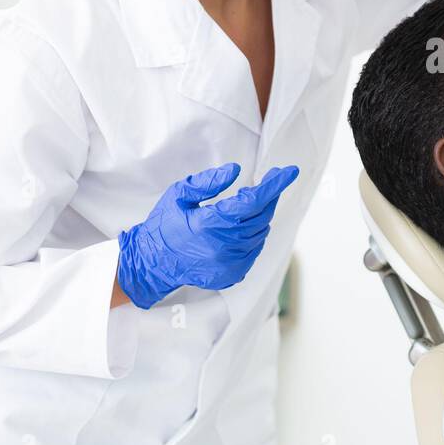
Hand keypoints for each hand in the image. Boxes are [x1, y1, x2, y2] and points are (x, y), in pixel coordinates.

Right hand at [117, 162, 299, 308]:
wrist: (153, 263)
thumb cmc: (164, 226)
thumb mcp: (178, 194)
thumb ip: (208, 181)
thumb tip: (235, 170)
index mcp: (209, 224)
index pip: (253, 201)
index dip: (274, 185)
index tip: (290, 171)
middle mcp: (223, 246)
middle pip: (261, 215)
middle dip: (269, 196)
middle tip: (270, 180)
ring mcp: (229, 264)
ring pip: (260, 232)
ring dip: (261, 214)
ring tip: (250, 202)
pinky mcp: (231, 274)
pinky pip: (254, 249)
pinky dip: (254, 234)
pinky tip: (242, 225)